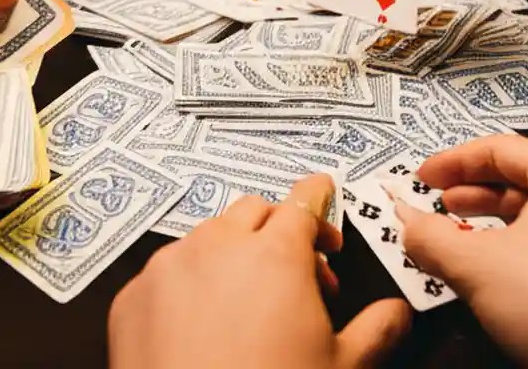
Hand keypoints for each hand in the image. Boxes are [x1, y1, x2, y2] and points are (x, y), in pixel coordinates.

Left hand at [109, 174, 410, 368]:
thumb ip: (377, 330)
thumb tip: (396, 313)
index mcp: (275, 255)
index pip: (303, 200)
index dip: (320, 200)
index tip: (324, 198)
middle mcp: (217, 247)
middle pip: (254, 211)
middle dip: (277, 230)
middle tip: (299, 273)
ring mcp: (167, 269)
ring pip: (206, 238)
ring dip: (231, 255)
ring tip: (247, 303)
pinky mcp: (130, 297)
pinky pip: (166, 273)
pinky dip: (187, 286)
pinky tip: (200, 327)